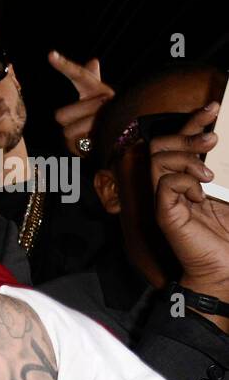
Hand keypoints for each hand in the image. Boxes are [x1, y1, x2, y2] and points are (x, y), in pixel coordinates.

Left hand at [49, 49, 113, 153]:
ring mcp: (104, 118)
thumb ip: (92, 78)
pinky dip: (80, 147)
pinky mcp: (103, 137)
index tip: (50, 55)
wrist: (129, 135)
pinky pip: (76, 144)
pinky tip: (91, 142)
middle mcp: (103, 100)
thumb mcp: (98, 96)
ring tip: (89, 133)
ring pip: (67, 131)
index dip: (65, 66)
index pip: (79, 76)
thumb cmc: (107, 114)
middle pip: (61, 115)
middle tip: (85, 121)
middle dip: (68, 122)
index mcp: (98, 89)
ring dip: (74, 137)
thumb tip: (93, 60)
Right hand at [150, 103, 228, 297]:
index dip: (192, 122)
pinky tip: (200, 193)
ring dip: (185, 157)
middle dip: (186, 135)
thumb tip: (228, 141)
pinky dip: (183, 181)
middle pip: (159, 147)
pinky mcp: (165, 216)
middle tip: (212, 139)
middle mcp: (172, 189)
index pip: (178, 143)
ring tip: (208, 171)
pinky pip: (164, 185)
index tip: (212, 107)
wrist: (227, 272)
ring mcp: (166, 202)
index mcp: (187, 181)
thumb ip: (226, 173)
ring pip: (157, 162)